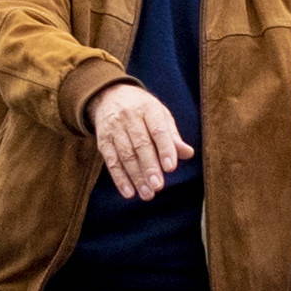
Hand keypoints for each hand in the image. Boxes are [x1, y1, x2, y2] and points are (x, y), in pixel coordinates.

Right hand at [89, 81, 191, 200]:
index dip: (165, 149)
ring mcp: (114, 129)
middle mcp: (129, 117)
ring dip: (136, 177)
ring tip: (147, 194)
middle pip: (140, 145)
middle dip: (149, 167)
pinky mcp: (102, 140)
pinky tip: (128, 192)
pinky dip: (119, 178)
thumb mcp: (160, 115)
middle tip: (158, 186)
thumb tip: (188, 153)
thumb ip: (173, 136)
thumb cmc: (143, 110)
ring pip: (125, 155)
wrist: (110, 96)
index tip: (171, 168)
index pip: (158, 130)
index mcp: (148, 109)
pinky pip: (111, 161)